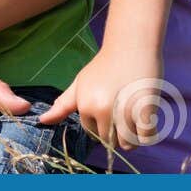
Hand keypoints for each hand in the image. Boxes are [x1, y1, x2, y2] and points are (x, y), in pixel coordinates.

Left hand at [40, 49, 164, 149]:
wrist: (130, 47)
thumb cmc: (104, 66)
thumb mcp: (80, 84)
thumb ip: (64, 105)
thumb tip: (42, 120)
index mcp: (86, 105)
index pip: (92, 134)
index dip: (100, 126)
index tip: (107, 111)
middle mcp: (103, 110)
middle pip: (110, 141)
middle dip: (116, 134)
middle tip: (122, 112)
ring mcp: (125, 111)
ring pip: (129, 143)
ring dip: (133, 136)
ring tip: (133, 114)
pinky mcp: (146, 110)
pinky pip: (147, 138)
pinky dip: (148, 133)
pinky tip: (145, 117)